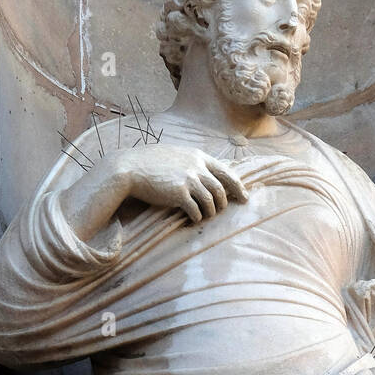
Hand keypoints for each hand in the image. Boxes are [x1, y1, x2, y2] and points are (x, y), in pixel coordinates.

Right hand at [125, 145, 247, 222]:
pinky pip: (196, 210)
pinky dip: (197, 217)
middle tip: (221, 211)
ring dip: (210, 212)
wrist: (129, 168)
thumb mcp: (175, 155)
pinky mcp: (179, 194)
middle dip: (224, 202)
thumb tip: (202, 173)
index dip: (237, 185)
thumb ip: (190, 162)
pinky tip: (193, 219)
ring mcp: (188, 180)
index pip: (225, 171)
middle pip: (221, 189)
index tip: (244, 196)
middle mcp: (196, 167)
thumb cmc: (149, 162)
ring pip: (211, 201)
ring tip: (205, 215)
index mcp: (197, 156)